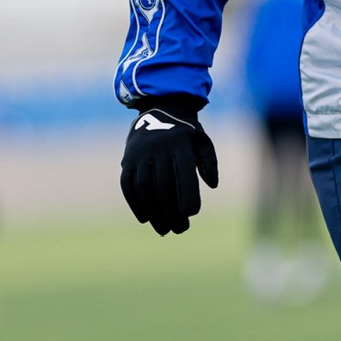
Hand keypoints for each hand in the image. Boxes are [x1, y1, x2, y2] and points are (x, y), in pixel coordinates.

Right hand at [119, 104, 218, 234]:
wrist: (158, 111)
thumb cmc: (186, 135)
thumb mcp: (202, 142)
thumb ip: (209, 163)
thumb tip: (212, 185)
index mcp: (180, 144)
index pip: (183, 173)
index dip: (186, 194)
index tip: (191, 214)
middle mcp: (158, 148)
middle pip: (164, 185)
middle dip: (171, 211)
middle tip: (180, 229)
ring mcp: (140, 154)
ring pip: (145, 188)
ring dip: (154, 212)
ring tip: (165, 229)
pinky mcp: (127, 161)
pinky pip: (128, 185)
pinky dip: (135, 203)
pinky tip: (145, 218)